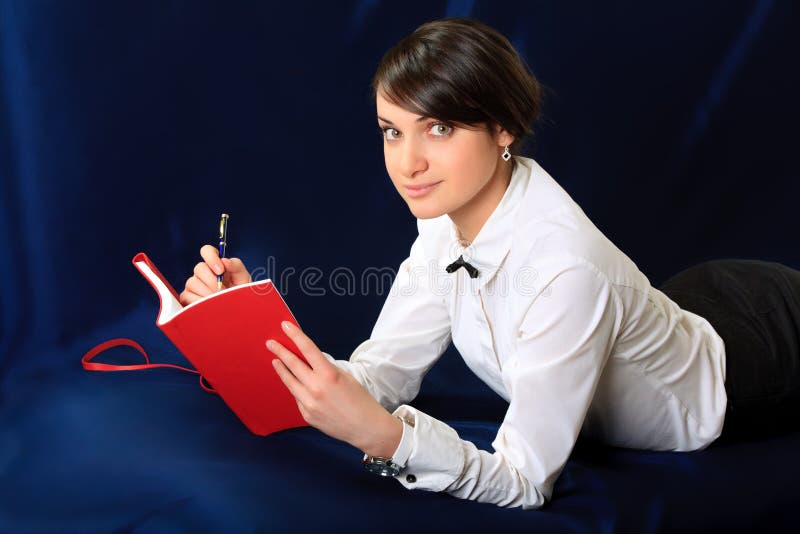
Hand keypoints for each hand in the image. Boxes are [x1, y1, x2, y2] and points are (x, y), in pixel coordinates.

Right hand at [179, 244, 250, 304]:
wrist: (238, 310)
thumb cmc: (240, 292)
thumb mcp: (243, 277)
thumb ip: (236, 266)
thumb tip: (224, 261)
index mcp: (216, 264)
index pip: (207, 251)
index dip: (211, 258)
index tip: (221, 270)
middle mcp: (202, 272)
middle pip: (199, 268)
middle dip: (212, 281)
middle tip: (222, 291)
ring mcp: (194, 284)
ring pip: (193, 282)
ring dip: (207, 292)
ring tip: (218, 300)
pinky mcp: (187, 297)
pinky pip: (187, 296)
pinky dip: (199, 301)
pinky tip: (209, 305)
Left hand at [267, 321, 402, 456]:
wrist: (365, 428)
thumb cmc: (360, 400)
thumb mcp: (345, 377)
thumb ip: (325, 369)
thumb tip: (309, 362)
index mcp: (328, 375)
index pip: (307, 349)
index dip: (295, 335)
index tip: (285, 326)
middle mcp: (315, 388)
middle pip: (293, 364)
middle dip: (280, 351)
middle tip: (271, 343)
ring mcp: (309, 404)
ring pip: (290, 382)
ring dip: (282, 370)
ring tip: (275, 361)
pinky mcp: (306, 415)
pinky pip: (298, 398)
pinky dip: (296, 389)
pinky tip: (297, 385)